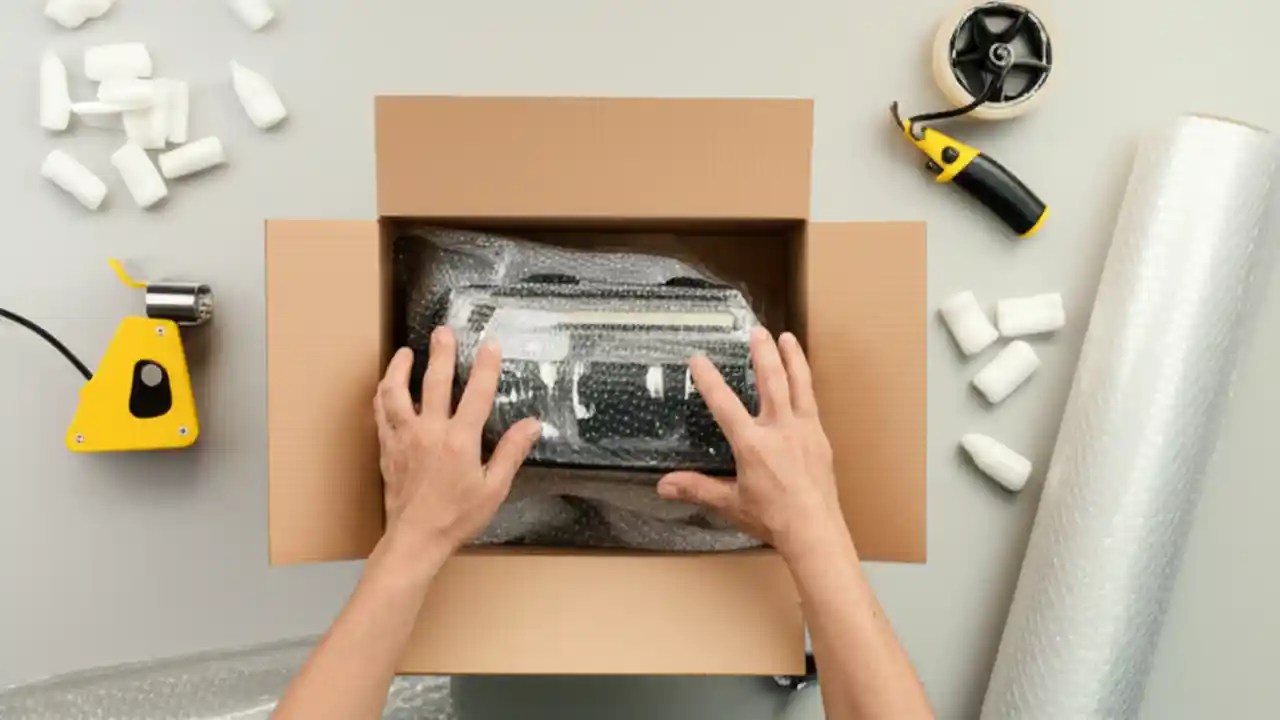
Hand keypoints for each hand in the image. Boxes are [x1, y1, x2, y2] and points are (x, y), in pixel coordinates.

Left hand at [374, 327, 541, 566]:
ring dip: (400, 369)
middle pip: (435, 382)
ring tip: (406, 353)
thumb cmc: (457, 517)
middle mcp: (429, 432)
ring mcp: (404, 438)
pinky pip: (380, 414)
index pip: (477, 394)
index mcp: (460, 441)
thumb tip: (531, 426)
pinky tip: (386, 388)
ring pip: (396, 393)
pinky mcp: (388, 448)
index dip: (487, 367)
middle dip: (442, 353)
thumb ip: (511, 453)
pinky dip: (383, 396)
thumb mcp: (494, 489)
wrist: (416, 539)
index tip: (490, 345)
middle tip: (443, 332)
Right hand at [657, 328, 845, 557]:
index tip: (698, 359)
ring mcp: (804, 431)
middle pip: (771, 381)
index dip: (709, 380)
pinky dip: (806, 384)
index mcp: (753, 445)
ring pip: (799, 385)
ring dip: (792, 358)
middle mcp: (780, 430)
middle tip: (757, 331)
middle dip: (763, 353)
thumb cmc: (773, 519)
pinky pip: (812, 403)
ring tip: (787, 338)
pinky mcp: (821, 438)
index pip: (725, 405)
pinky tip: (803, 378)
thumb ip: (697, 488)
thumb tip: (664, 485)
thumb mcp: (730, 503)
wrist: (815, 532)